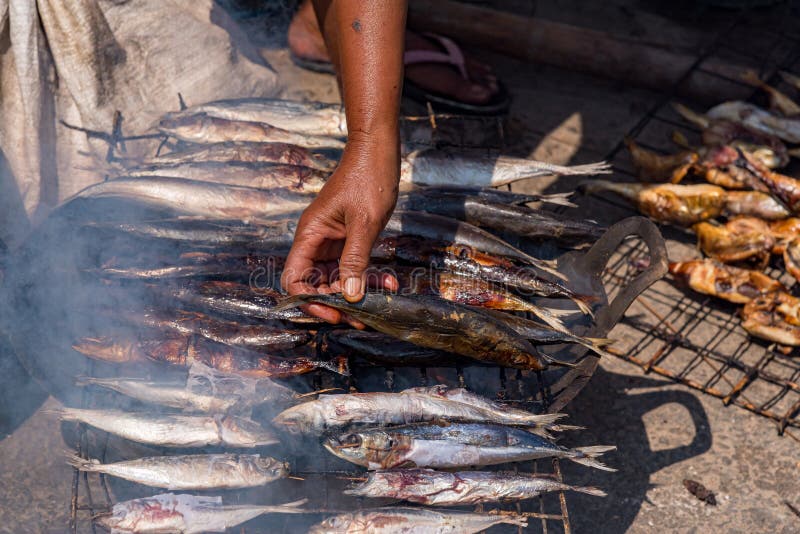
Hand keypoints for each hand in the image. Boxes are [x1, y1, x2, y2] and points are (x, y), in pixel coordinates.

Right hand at [281, 133, 399, 323]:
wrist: (379, 151)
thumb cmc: (367, 179)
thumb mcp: (364, 223)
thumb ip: (355, 260)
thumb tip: (349, 297)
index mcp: (309, 235)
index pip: (295, 278)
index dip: (310, 300)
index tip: (334, 313)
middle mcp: (317, 241)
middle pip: (316, 284)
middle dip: (337, 303)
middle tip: (361, 318)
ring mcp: (334, 242)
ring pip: (338, 279)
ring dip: (357, 293)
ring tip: (379, 304)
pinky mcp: (350, 240)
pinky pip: (355, 266)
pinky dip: (370, 277)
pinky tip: (390, 284)